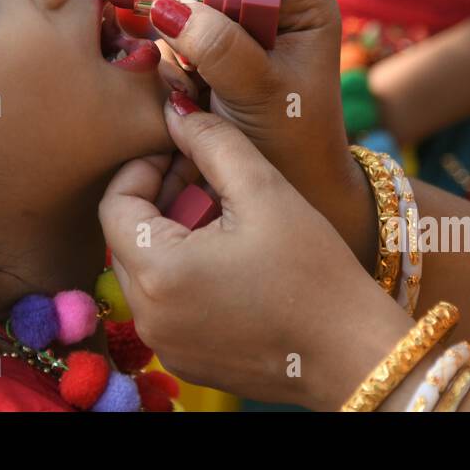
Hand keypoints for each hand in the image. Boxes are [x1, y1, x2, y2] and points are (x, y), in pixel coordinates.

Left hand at [100, 97, 412, 408]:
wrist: (354, 354)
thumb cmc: (314, 272)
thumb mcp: (263, 190)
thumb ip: (212, 140)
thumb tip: (175, 110)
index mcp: (157, 273)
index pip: (115, 202)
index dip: (145, 166)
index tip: (185, 153)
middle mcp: (147, 316)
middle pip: (126, 236)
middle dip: (160, 198)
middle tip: (208, 176)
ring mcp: (165, 343)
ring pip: (145, 269)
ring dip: (173, 233)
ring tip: (225, 213)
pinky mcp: (186, 359)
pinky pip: (166, 302)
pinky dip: (184, 271)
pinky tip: (231, 255)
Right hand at [152, 0, 373, 258]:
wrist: (290, 192)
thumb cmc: (292, 144)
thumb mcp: (261, 94)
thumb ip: (220, 48)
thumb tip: (169, 7)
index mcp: (305, 4)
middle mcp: (274, 8)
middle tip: (163, 22)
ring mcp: (240, 30)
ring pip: (191, 0)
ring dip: (176, 27)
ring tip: (186, 74)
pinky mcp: (211, 53)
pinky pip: (178, 33)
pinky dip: (169, 52)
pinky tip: (182, 87)